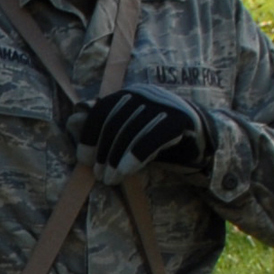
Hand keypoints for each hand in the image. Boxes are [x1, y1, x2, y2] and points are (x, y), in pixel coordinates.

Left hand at [70, 83, 215, 180]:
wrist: (201, 139)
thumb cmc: (156, 138)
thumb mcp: (126, 133)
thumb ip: (101, 126)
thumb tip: (72, 120)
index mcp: (130, 94)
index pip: (102, 110)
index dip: (89, 136)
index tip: (83, 160)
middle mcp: (146, 94)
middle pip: (115, 123)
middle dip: (103, 152)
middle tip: (100, 176)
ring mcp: (164, 105)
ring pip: (131, 132)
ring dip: (116, 160)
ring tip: (111, 180)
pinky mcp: (179, 120)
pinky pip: (151, 138)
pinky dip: (135, 157)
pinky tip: (126, 172)